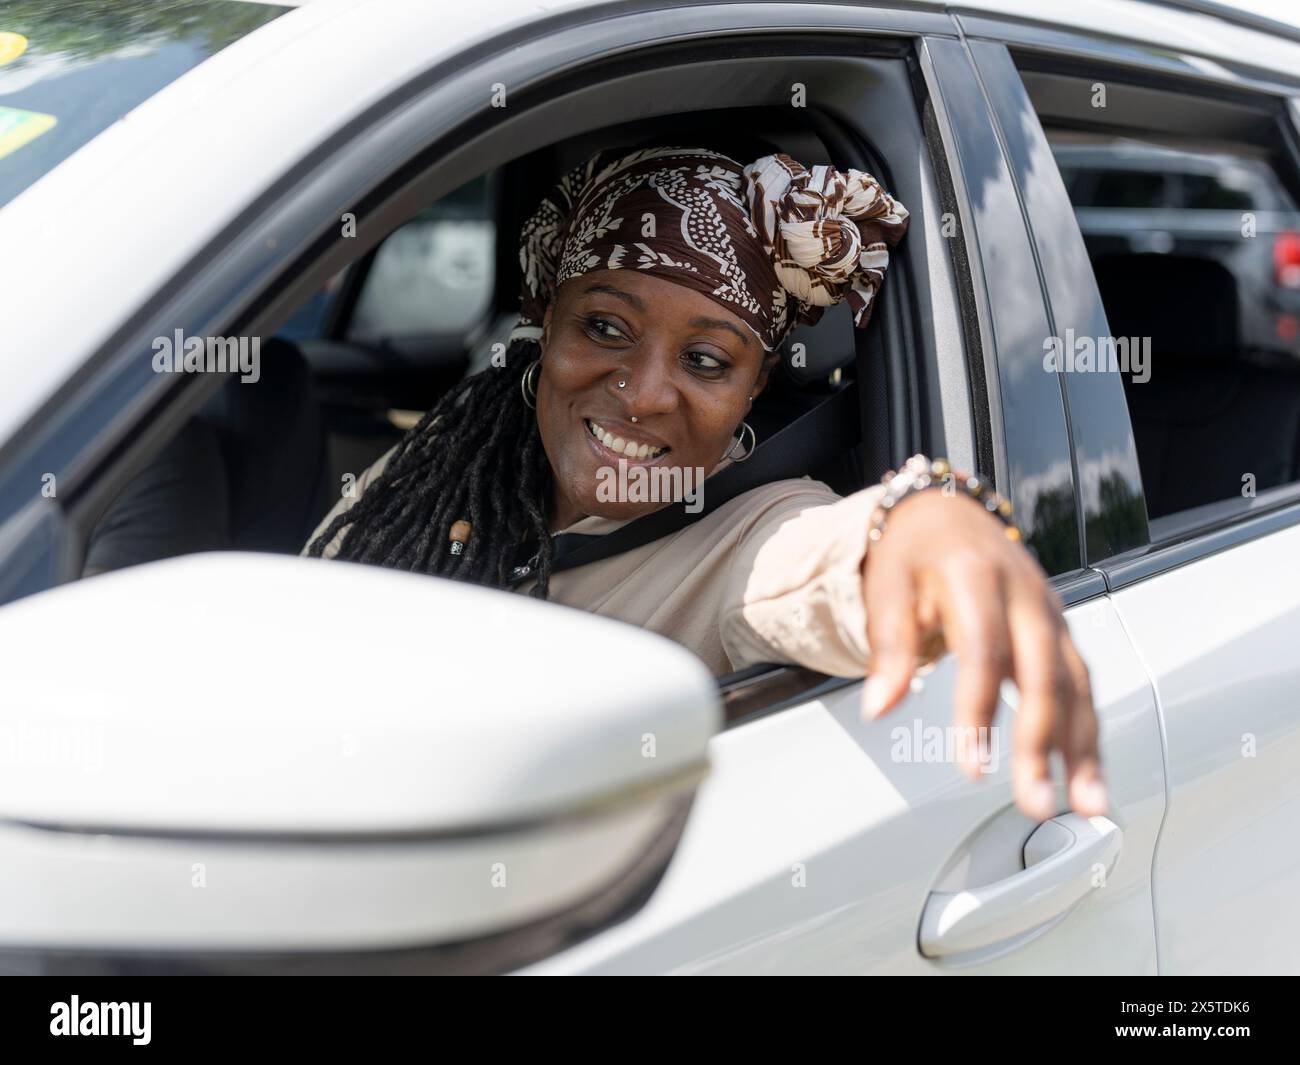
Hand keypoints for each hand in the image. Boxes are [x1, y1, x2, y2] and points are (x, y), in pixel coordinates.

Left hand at [859, 488, 1105, 820]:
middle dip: (1043, 745)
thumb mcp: (886, 587)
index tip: (972, 766)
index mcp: (979, 578)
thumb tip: (880, 706)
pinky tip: (1087, 773)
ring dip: (1084, 748)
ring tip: (1085, 802)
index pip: (984, 653)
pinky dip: (1088, 732)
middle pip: (1044, 676)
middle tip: (1036, 801)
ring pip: (1078, 685)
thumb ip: (889, 646)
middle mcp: (1028, 596)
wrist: (945, 513)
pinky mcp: (1060, 631)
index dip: (979, 713)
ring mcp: (1051, 614)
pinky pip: (1082, 684)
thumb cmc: (913, 552)